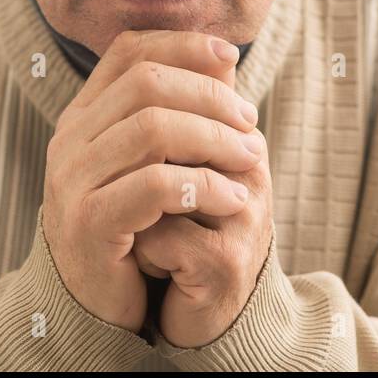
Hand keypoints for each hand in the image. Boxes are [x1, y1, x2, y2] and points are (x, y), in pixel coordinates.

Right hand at [40, 30, 262, 332]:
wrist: (94, 306)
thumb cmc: (133, 228)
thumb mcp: (155, 162)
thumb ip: (182, 112)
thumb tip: (226, 58)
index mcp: (83, 116)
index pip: (128, 50)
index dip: (182, 43)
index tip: (231, 56)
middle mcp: (70, 140)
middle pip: (147, 83)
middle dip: (210, 96)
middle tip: (250, 123)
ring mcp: (72, 181)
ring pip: (152, 129)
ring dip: (215, 139)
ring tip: (251, 160)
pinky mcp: (89, 223)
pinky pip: (153, 185)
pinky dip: (204, 186)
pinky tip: (233, 198)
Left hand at [132, 112, 273, 348]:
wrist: (206, 314)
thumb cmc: (188, 235)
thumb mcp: (184, 172)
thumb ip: (177, 117)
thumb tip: (167, 62)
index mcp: (241, 144)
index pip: (199, 94)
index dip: (150, 111)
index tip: (126, 142)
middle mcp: (252, 173)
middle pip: (176, 131)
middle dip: (134, 160)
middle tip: (125, 186)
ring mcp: (245, 219)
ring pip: (161, 181)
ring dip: (138, 206)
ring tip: (142, 225)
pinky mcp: (226, 263)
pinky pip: (160, 236)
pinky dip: (144, 249)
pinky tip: (152, 261)